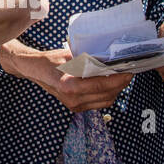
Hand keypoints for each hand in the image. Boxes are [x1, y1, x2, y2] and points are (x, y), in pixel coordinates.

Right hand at [9, 43, 133, 111]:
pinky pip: (98, 103)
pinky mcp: (75, 107)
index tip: (129, 71)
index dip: (118, 78)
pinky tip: (109, 83)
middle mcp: (73, 100)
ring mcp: (74, 106)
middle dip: (121, 84)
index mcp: (69, 86)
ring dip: (116, 90)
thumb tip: (109, 59)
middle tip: (128, 72)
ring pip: (105, 101)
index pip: (102, 85)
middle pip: (107, 95)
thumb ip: (88, 60)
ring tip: (121, 77)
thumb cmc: (49, 60)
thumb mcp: (69, 55)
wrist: (33, 70)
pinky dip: (107, 94)